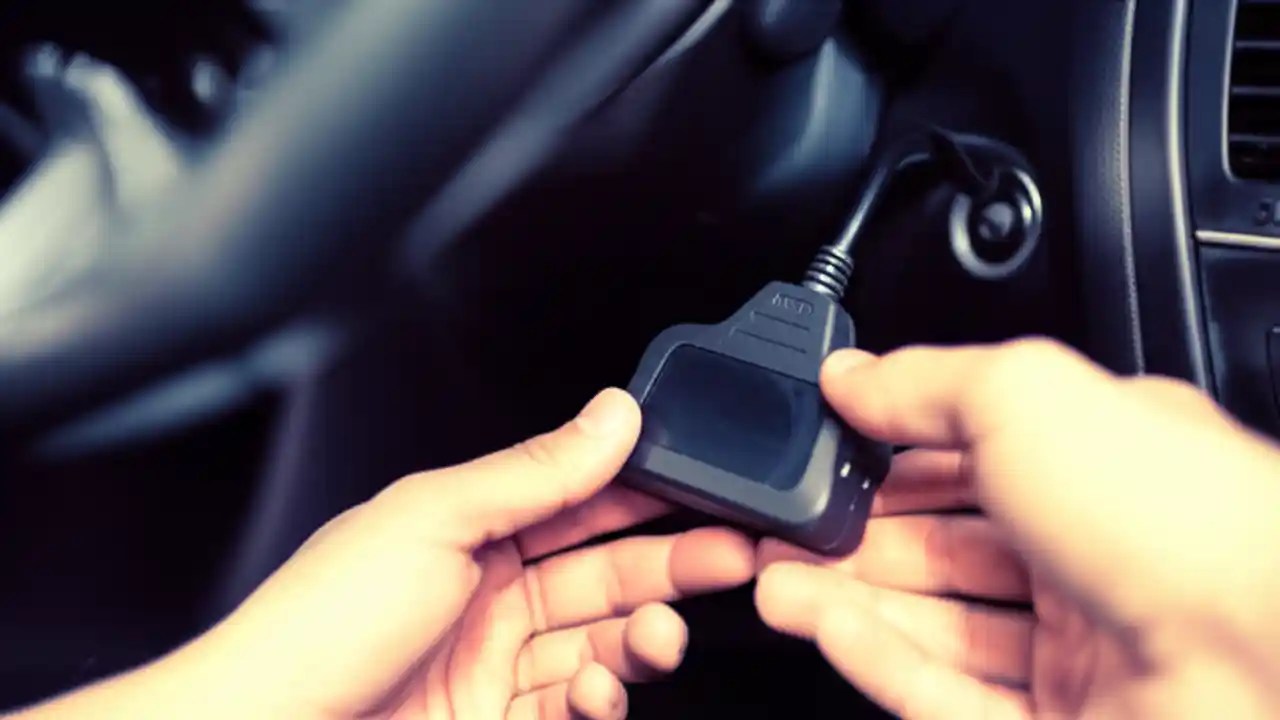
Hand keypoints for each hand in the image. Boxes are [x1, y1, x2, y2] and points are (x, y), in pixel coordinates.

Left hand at [17, 389, 753, 719]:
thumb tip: (612, 412)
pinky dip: (604, 696)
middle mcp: (491, 589)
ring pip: (603, 640)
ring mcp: (495, 662)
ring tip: (663, 634)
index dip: (651, 488)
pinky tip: (601, 687)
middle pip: (607, 568)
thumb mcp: (434, 520)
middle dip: (675, 561)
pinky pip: (577, 704)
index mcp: (473, 524)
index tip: (713, 485)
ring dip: (646, 636)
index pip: (583, 495)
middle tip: (737, 553)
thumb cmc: (322, 623)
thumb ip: (534, 471)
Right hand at [755, 339, 1279, 718]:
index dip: (889, 458)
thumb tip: (853, 373)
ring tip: (775, 579)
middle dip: (855, 538)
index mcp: (1102, 467)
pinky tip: (820, 626)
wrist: (1264, 661)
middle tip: (784, 529)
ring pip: (937, 628)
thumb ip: (926, 383)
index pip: (972, 461)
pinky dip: (874, 659)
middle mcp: (1094, 561)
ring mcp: (1079, 657)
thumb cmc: (1177, 515)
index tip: (824, 452)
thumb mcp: (1025, 396)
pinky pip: (944, 697)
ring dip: (848, 601)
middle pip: (946, 551)